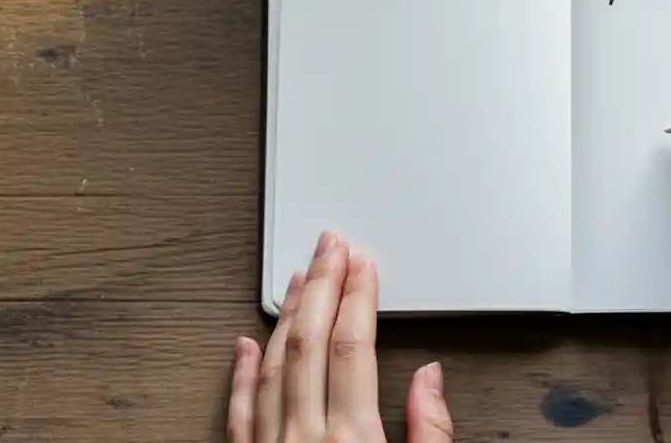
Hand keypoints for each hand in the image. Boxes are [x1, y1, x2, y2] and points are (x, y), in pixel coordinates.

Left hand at [226, 231, 453, 441]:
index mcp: (354, 439)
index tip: (362, 266)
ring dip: (287, 315)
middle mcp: (305, 436)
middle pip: (309, 344)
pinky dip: (240, 374)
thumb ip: (430, 430)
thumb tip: (430, 377)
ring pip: (272, 367)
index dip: (358, 298)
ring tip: (298, 278)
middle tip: (329, 248)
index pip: (352, 347)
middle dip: (322, 286)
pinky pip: (240, 411)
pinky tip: (244, 344)